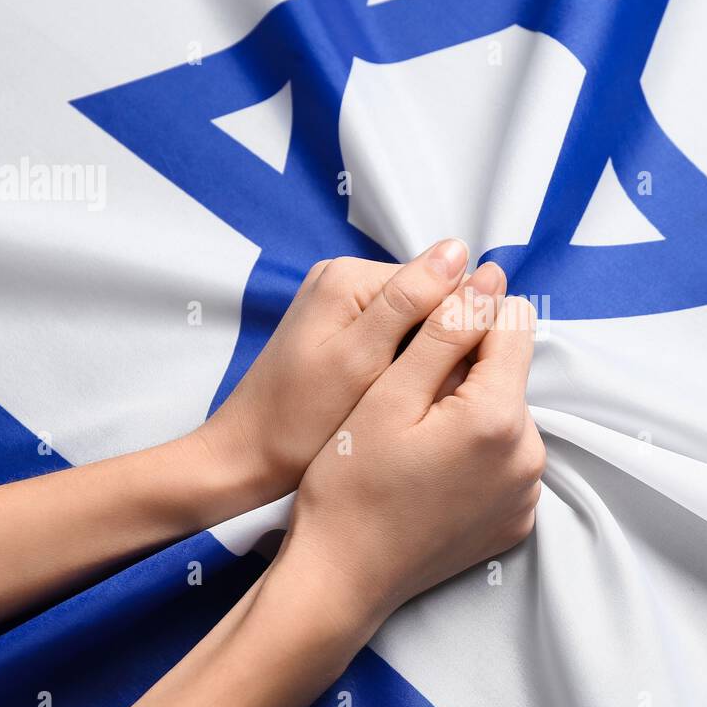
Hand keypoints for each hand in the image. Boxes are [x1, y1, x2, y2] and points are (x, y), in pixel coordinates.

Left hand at [194, 239, 470, 508]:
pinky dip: (403, 362)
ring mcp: (339, 303)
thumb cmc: (299, 422)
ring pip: (415, 319)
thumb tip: (457, 250)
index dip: (459, 325)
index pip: (440, 279)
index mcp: (350, 277)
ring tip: (411, 395)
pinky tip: (396, 392)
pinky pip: (392, 335)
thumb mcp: (361, 360)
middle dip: (440, 340)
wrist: (247, 456)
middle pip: (427, 297)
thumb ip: (408, 303)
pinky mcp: (339, 329)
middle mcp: (343, 278)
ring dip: (424, 354)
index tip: (448, 373)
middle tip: (428, 391)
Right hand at [271, 260, 545, 631]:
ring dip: (471, 410)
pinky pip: (506, 462)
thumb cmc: (349, 484)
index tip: (427, 329)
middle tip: (404, 394)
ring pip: (507, 417)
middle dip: (467, 368)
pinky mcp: (517, 522)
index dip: (469, 314)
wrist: (341, 579)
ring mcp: (527, 495)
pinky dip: (476, 453)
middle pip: (510, 375)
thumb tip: (489, 281)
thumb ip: (445, 331)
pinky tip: (429, 468)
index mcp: (500, 418)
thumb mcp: (387, 395)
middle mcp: (529, 457)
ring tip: (412, 435)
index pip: (512, 326)